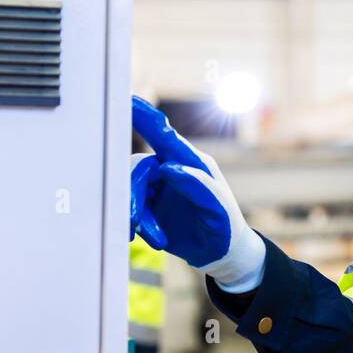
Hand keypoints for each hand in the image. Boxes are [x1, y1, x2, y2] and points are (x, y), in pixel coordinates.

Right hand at [130, 96, 264, 287]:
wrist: (220, 254)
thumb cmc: (225, 228)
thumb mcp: (219, 211)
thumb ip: (199, 187)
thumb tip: (170, 167)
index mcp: (193, 163)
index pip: (165, 135)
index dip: (145, 117)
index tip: (128, 99)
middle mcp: (171, 168)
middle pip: (137, 169)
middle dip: (133, 197)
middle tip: (136, 225)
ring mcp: (157, 185)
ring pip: (129, 189)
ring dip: (138, 217)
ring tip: (158, 240)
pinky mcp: (147, 203)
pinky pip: (129, 207)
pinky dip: (137, 225)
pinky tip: (151, 240)